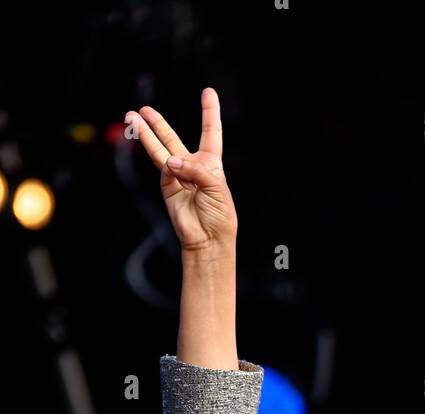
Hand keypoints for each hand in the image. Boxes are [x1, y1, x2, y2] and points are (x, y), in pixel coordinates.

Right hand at [125, 87, 237, 252]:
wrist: (208, 239)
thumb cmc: (220, 215)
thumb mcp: (216, 187)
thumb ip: (195, 170)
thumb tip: (170, 162)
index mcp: (211, 164)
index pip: (210, 133)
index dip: (210, 113)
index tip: (208, 92)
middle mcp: (193, 167)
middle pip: (173, 138)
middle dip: (159, 124)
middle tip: (144, 110)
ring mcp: (178, 175)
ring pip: (160, 149)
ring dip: (146, 134)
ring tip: (132, 117)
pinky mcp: (167, 186)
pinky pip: (164, 168)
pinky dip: (167, 164)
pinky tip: (170, 163)